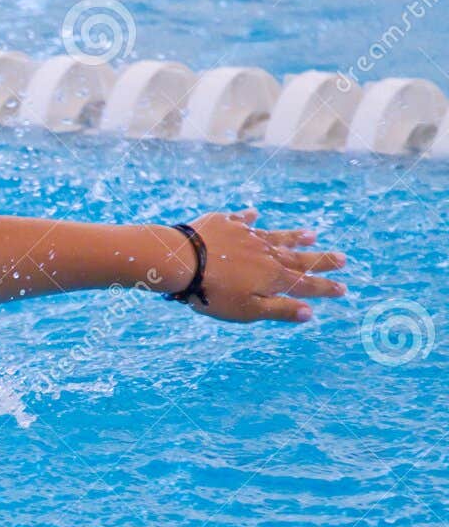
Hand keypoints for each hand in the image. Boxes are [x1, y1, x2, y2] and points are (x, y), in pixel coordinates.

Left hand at [175, 209, 345, 323]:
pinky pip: (243, 220)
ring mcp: (248, 236)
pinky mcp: (227, 224)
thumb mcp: (248, 310)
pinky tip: (255, 213)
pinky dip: (250, 218)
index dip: (325, 287)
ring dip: (296, 237)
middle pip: (299, 257)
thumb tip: (310, 312)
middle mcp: (266, 253)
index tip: (343, 288)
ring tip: (312, 235)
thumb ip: (279, 309)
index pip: (306, 284)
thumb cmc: (213, 293)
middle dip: (322, 260)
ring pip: (277, 236)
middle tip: (343, 258)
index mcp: (272, 277)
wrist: (182, 261)